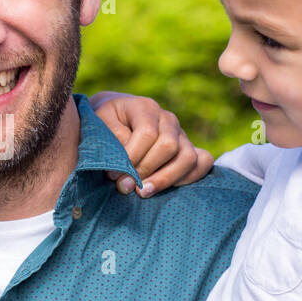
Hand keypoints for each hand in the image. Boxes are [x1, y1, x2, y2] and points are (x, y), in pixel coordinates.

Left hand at [89, 91, 212, 195]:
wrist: (114, 117)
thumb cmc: (103, 122)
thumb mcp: (99, 123)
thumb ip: (111, 139)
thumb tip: (125, 164)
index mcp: (145, 107)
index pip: (147, 133)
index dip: (131, 157)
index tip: (112, 175)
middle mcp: (168, 119)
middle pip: (169, 146)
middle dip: (145, 170)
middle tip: (124, 186)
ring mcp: (181, 134)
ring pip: (188, 157)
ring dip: (166, 178)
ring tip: (143, 192)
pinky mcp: (188, 149)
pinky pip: (202, 162)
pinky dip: (189, 178)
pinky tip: (166, 188)